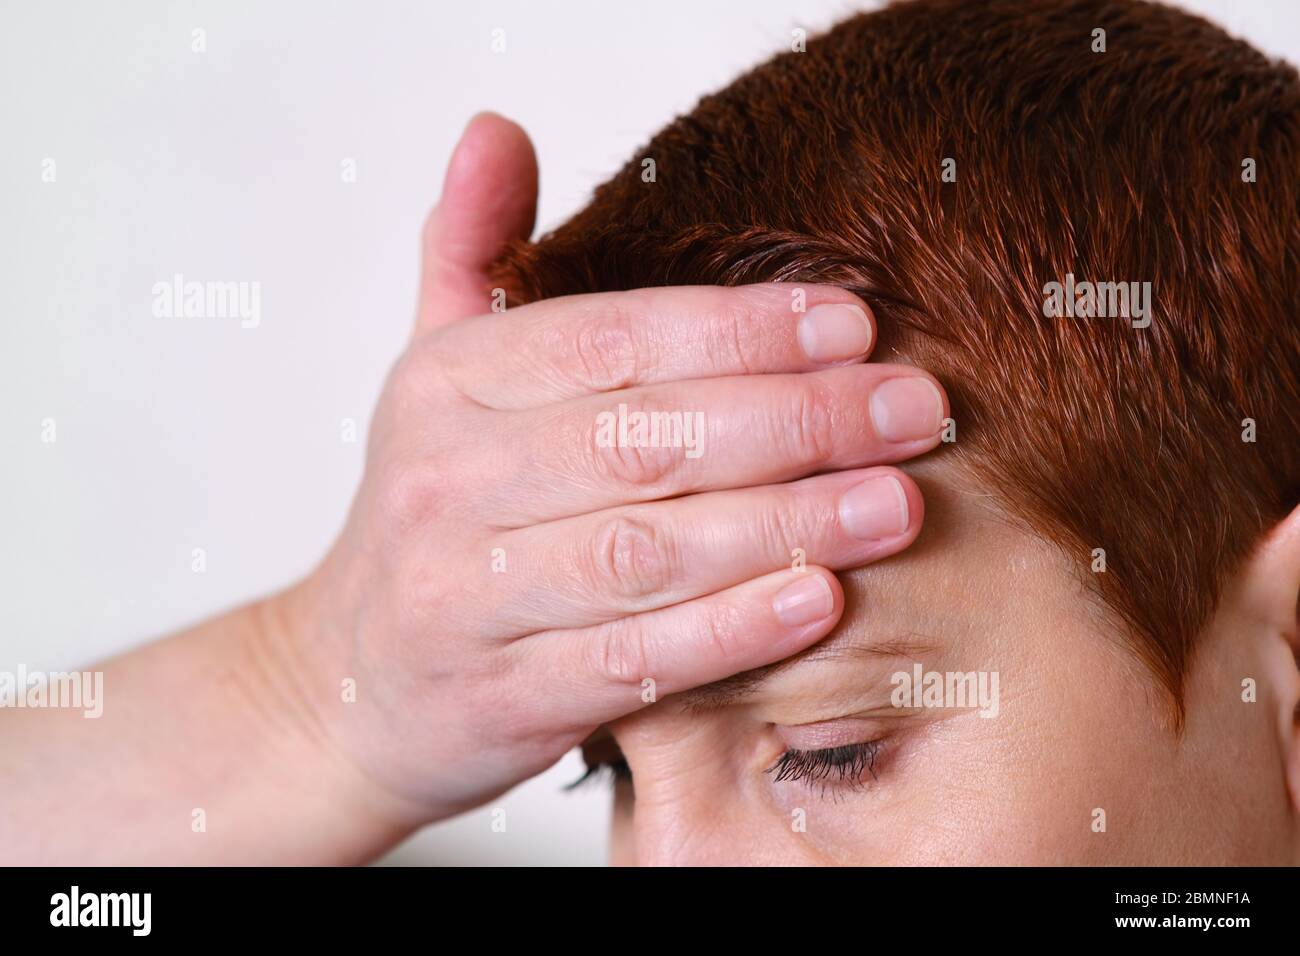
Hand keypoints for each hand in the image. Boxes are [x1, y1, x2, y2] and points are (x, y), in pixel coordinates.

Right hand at [282, 114, 948, 825]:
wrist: (348, 685)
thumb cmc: (433, 517)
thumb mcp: (434, 374)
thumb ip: (472, 251)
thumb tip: (494, 129)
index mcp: (446, 385)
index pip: (608, 339)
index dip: (739, 329)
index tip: (854, 323)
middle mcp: (448, 482)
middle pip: (643, 439)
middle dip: (794, 422)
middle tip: (913, 410)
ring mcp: (467, 596)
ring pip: (647, 551)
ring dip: (785, 525)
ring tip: (895, 505)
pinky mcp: (501, 696)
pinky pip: (631, 660)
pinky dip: (730, 631)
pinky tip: (820, 601)